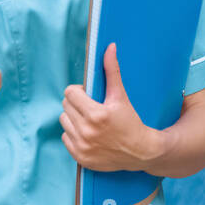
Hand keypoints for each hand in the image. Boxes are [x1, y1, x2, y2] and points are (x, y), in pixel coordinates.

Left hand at [60, 43, 161, 170]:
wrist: (141, 152)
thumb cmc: (132, 122)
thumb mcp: (122, 96)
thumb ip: (112, 71)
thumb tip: (110, 47)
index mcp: (97, 114)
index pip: (70, 93)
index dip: (78, 91)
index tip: (88, 95)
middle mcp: (87, 131)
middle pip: (65, 106)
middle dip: (76, 103)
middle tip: (90, 106)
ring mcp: (82, 146)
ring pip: (64, 121)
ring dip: (73, 118)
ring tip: (89, 120)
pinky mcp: (80, 157)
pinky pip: (65, 137)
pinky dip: (74, 134)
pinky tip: (88, 133)